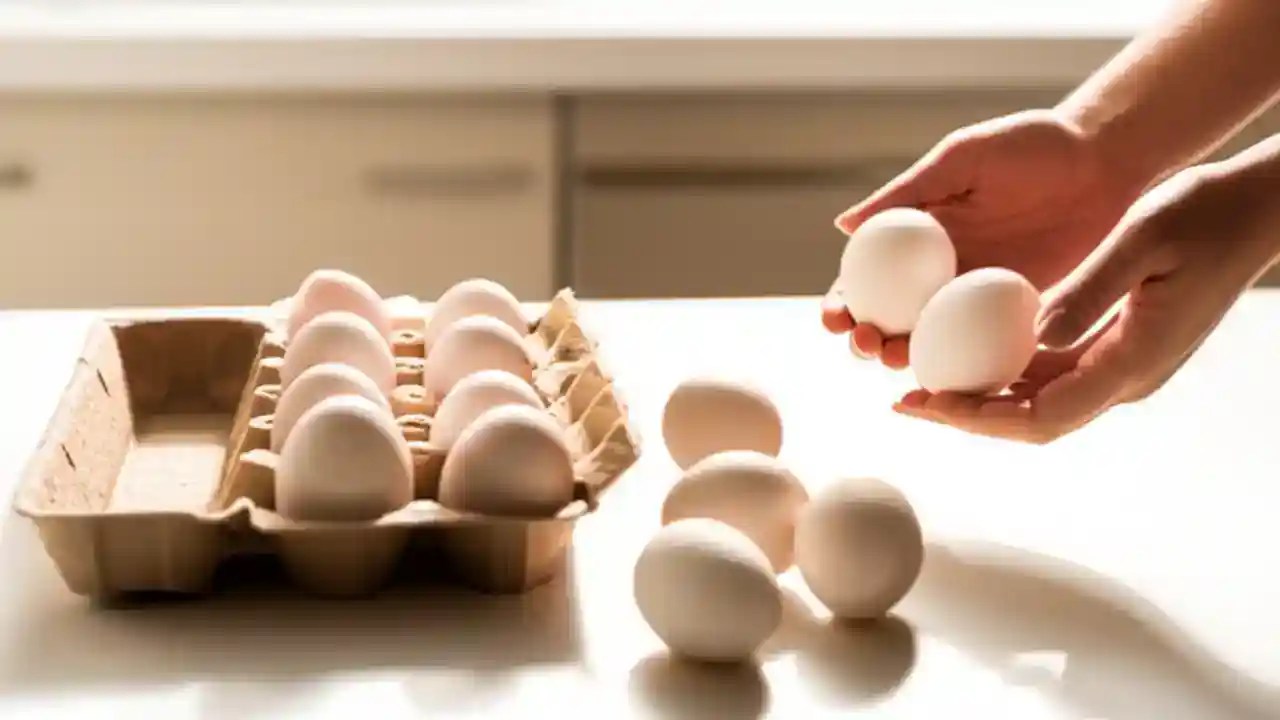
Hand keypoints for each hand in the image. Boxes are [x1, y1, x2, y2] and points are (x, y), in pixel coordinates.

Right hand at [822, 109, 1142, 367]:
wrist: (1107, 160)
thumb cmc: (1032, 145)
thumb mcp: (962, 159)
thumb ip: (906, 192)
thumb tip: (841, 226)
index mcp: (915, 237)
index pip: (865, 279)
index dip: (842, 302)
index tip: (835, 318)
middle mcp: (938, 273)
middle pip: (888, 320)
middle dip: (866, 341)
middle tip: (869, 346)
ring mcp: (976, 297)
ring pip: (929, 342)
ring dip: (906, 359)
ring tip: (899, 362)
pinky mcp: (1017, 313)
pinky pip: (982, 348)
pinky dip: (963, 366)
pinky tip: (952, 376)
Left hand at [893, 156, 1279, 443]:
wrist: (1253, 210)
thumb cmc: (1202, 212)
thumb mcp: (1141, 238)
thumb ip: (1088, 291)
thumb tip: (1032, 336)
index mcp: (1132, 361)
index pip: (1042, 415)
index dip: (978, 417)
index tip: (925, 402)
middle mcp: (1127, 377)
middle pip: (1033, 419)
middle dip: (967, 416)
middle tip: (904, 400)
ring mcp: (1124, 367)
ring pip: (1040, 400)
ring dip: (981, 398)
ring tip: (920, 382)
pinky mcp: (1119, 349)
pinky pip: (1053, 372)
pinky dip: (1005, 371)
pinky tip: (964, 351)